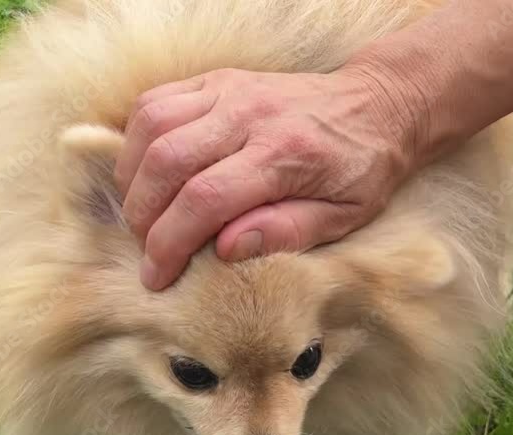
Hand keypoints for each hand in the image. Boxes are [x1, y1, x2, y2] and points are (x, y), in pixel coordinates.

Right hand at [114, 67, 418, 289]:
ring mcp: (227, 89)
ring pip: (151, 127)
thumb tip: (226, 249)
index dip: (169, 243)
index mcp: (284, 153)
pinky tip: (146, 173)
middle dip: (143, 216)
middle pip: (166, 162)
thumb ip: (286, 231)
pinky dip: (136, 141)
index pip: (205, 199)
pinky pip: (154, 102)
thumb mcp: (344, 216)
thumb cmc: (362, 167)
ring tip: (144, 214)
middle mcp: (249, 114)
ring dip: (133, 178)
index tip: (156, 276)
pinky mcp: (214, 80)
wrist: (378, 103)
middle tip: (148, 250)